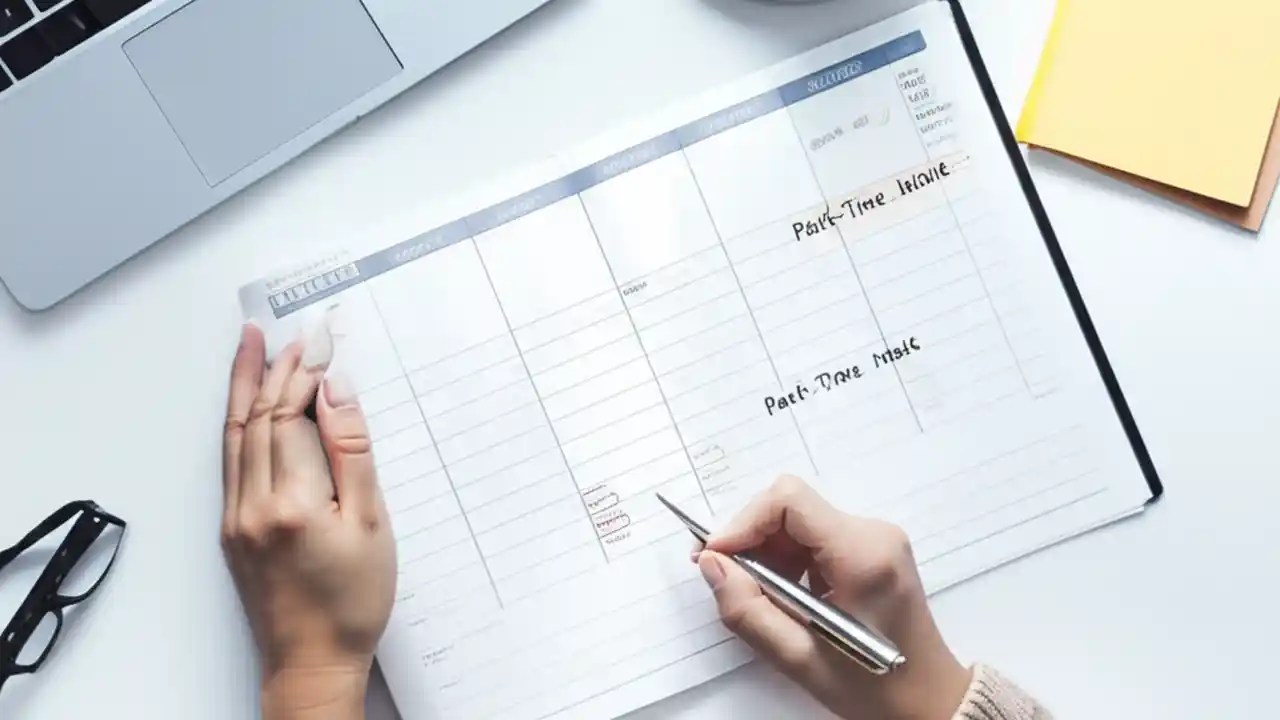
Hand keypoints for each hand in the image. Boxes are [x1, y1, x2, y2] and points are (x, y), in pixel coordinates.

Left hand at [221, 323, 395, 718]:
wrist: (312, 662)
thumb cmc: (351, 603)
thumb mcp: (371, 525)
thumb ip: (352, 454)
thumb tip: (336, 394)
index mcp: (292, 503)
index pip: (293, 416)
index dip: (306, 372)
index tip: (322, 339)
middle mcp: (252, 505)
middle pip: (261, 418)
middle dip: (278, 368)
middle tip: (295, 333)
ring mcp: (235, 516)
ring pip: (236, 434)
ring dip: (248, 385)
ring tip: (253, 345)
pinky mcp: (230, 528)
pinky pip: (231, 459)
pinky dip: (239, 421)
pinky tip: (247, 405)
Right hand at [696, 476, 969, 719]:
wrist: (927, 701)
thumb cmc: (874, 689)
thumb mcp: (800, 659)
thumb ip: (748, 611)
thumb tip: (712, 564)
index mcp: (862, 555)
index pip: (790, 501)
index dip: (744, 522)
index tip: (715, 556)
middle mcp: (873, 534)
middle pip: (791, 508)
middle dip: (752, 539)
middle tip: (729, 580)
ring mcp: (875, 539)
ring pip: (799, 522)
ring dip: (769, 553)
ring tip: (763, 598)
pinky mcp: (870, 550)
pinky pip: (814, 538)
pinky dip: (788, 561)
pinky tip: (787, 598)